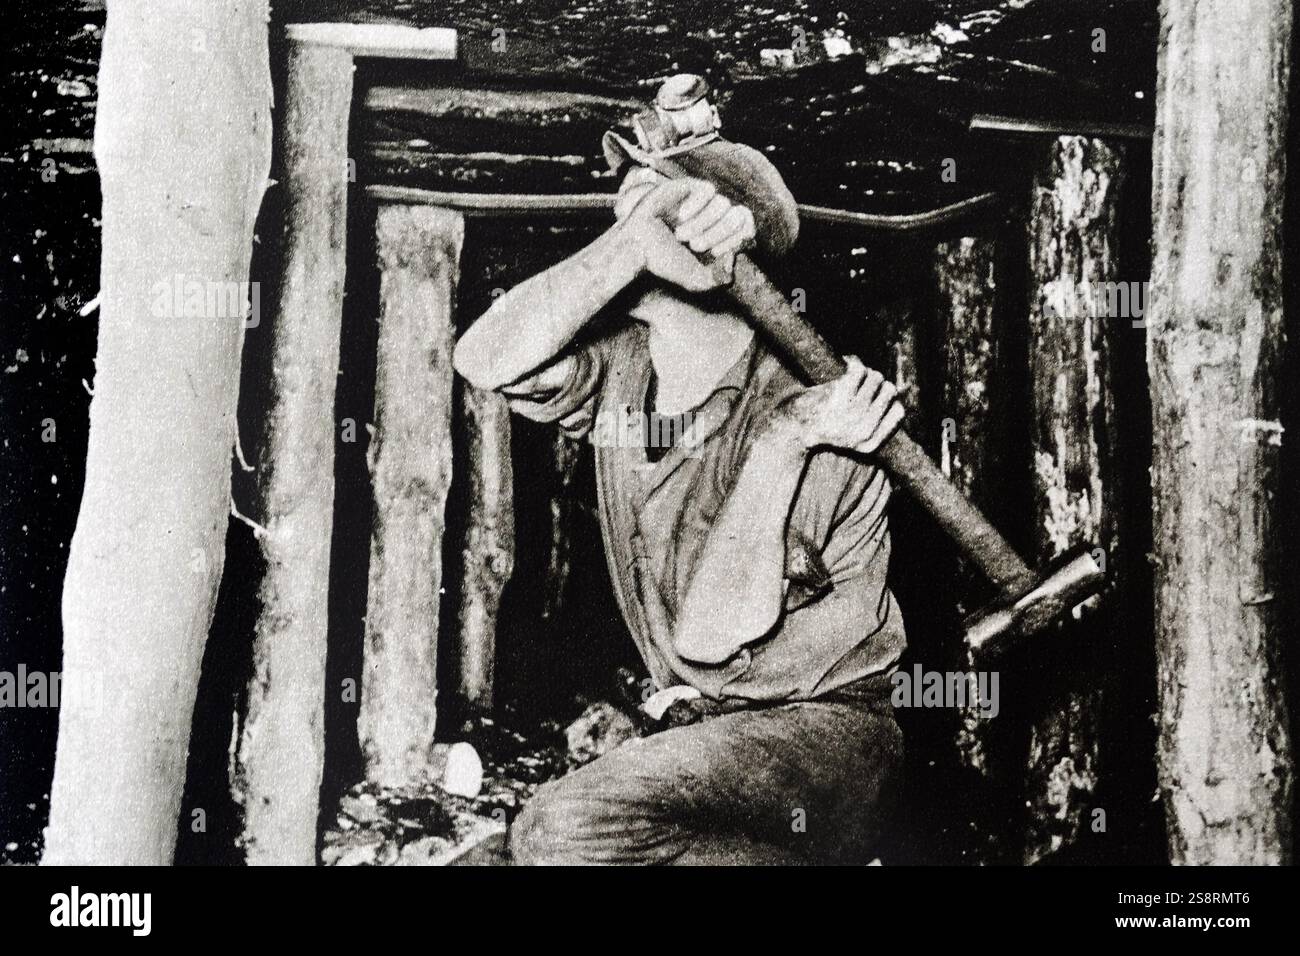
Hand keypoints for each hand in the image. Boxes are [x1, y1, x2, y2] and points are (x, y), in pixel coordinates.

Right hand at [617, 172, 755, 290]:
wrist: (637, 247)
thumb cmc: (665, 264)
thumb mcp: (696, 281)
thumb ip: (720, 279)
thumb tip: (733, 258)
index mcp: (723, 236)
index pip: (748, 229)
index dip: (737, 240)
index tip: (714, 254)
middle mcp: (716, 217)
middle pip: (737, 215)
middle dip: (718, 233)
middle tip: (695, 246)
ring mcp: (703, 201)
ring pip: (722, 203)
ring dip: (703, 222)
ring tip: (681, 235)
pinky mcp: (688, 187)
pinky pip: (708, 189)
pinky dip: (697, 205)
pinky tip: (681, 217)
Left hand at [775, 356, 904, 454]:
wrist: (792, 428)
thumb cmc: (823, 425)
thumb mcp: (853, 432)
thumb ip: (876, 416)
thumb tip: (899, 389)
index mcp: (870, 444)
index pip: (899, 412)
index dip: (889, 400)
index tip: (874, 395)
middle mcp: (865, 431)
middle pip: (889, 391)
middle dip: (876, 383)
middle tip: (859, 383)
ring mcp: (853, 415)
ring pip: (875, 378)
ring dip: (864, 372)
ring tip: (851, 376)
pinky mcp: (840, 398)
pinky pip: (859, 370)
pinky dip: (853, 363)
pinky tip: (846, 364)